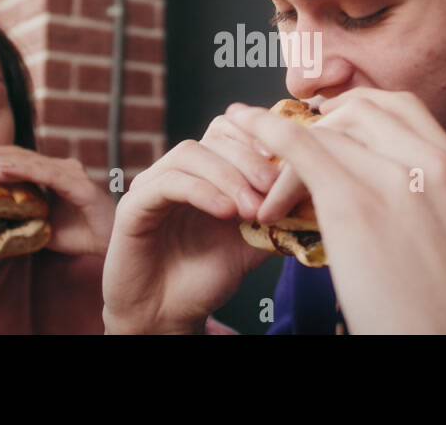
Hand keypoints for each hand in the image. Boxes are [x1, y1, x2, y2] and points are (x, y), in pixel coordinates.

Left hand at [0, 146, 113, 257]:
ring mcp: (69, 172)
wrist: (112, 245)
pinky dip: (14, 171)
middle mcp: (61, 167)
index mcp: (55, 173)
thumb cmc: (82, 236)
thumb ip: (24, 218)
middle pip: (17, 154)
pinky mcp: (75, 182)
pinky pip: (39, 173)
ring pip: (24, 161)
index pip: (18, 159)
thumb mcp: (44, 226)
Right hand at [102, 114, 275, 333]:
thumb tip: (313, 192)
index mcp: (206, 170)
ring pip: (191, 153)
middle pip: (215, 136)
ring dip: (228, 177)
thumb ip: (277, 214)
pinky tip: (226, 212)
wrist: (167, 315)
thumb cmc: (207, 276)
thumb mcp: (254, 242)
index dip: (260, 139)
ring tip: (252, 208)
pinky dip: (202, 192)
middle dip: (250, 159)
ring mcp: (152, 183)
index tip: (287, 163)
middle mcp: (178, 170)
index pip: (231, 128)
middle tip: (274, 188)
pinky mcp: (132, 206)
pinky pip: (168, 183)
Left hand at [225, 88, 445, 334]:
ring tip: (272, 194)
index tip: (330, 131)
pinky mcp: (355, 203)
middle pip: (362, 110)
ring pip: (329, 131)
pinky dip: (269, 133)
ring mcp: (395, 179)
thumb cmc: (440, 306)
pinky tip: (249, 130)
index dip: (357, 113)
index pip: (401, 108)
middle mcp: (432, 162)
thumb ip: (420, 195)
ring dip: (291, 151)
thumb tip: (380, 184)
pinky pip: (302, 148)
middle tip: (293, 159)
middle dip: (322, 127)